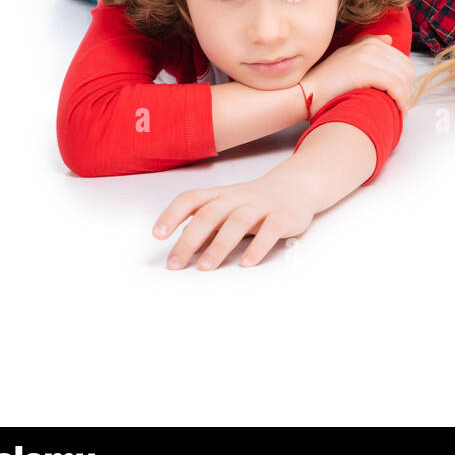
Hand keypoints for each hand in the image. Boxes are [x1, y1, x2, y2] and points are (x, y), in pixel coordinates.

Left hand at [153, 173, 317, 269]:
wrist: (296, 187)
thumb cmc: (255, 202)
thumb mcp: (228, 207)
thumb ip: (207, 223)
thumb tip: (181, 243)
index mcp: (221, 195)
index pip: (192, 198)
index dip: (173, 214)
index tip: (158, 234)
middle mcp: (239, 197)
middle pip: (211, 213)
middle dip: (190, 239)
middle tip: (176, 264)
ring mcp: (262, 206)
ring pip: (238, 221)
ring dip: (220, 245)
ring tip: (206, 266)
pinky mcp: (284, 216)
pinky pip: (271, 230)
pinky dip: (258, 246)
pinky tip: (247, 263)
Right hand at [300, 33, 414, 114]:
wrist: (305, 92)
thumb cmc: (326, 82)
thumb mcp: (347, 56)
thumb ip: (368, 45)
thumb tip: (389, 39)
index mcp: (369, 42)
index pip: (402, 60)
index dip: (404, 80)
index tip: (399, 94)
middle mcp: (370, 46)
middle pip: (406, 68)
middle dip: (406, 87)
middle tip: (400, 103)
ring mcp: (367, 57)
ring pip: (402, 77)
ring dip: (404, 96)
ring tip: (399, 109)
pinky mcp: (365, 71)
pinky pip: (395, 85)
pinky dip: (400, 99)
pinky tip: (398, 110)